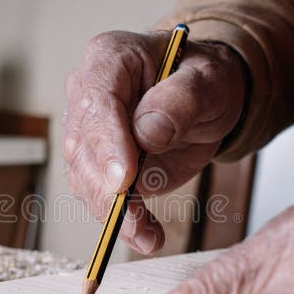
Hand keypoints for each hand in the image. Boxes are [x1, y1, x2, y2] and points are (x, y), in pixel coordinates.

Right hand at [63, 31, 244, 253]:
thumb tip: (147, 132)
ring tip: (147, 234)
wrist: (206, 100)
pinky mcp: (97, 164)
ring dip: (112, 212)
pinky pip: (98, 196)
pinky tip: (145, 235)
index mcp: (109, 58)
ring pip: (84, 176)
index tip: (124, 179)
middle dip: (107, 188)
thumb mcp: (210, 81)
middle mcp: (87, 93)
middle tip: (135, 218)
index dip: (107, 143)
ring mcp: (87, 130)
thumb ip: (181, 100)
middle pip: (82, 145)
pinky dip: (119, 221)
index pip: (97, 101)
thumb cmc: (204, 81)